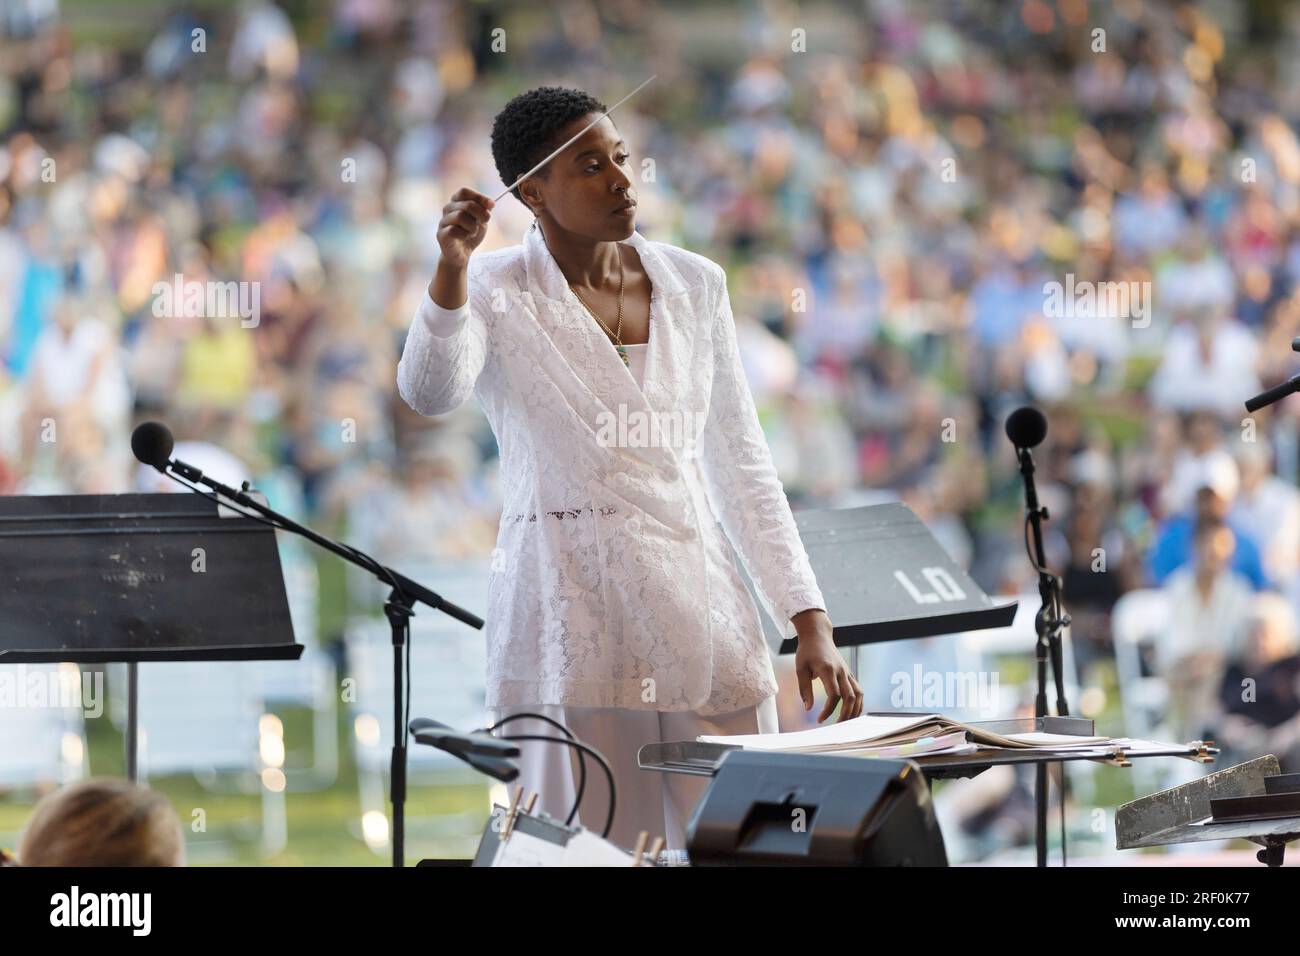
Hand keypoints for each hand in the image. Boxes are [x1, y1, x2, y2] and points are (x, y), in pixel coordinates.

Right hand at [437, 187, 494, 268]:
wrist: (462, 254)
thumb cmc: (470, 234)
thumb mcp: (481, 220)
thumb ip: (484, 210)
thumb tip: (491, 203)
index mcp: (456, 202)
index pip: (464, 192)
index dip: (479, 197)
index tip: (492, 205)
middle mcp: (447, 209)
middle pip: (467, 204)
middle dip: (481, 214)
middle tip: (484, 222)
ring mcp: (443, 221)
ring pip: (460, 216)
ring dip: (472, 226)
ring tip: (472, 232)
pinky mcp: (441, 234)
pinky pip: (454, 230)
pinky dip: (464, 234)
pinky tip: (465, 238)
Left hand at [792, 608, 862, 722]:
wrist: (817, 634)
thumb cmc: (807, 651)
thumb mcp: (800, 669)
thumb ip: (804, 689)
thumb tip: (808, 708)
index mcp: (828, 670)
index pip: (834, 695)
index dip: (829, 710)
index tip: (820, 719)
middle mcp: (841, 671)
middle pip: (849, 697)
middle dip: (845, 714)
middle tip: (836, 727)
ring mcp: (847, 672)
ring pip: (858, 694)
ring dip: (855, 710)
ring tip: (847, 723)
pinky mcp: (849, 673)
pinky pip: (858, 690)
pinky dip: (858, 702)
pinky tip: (852, 712)